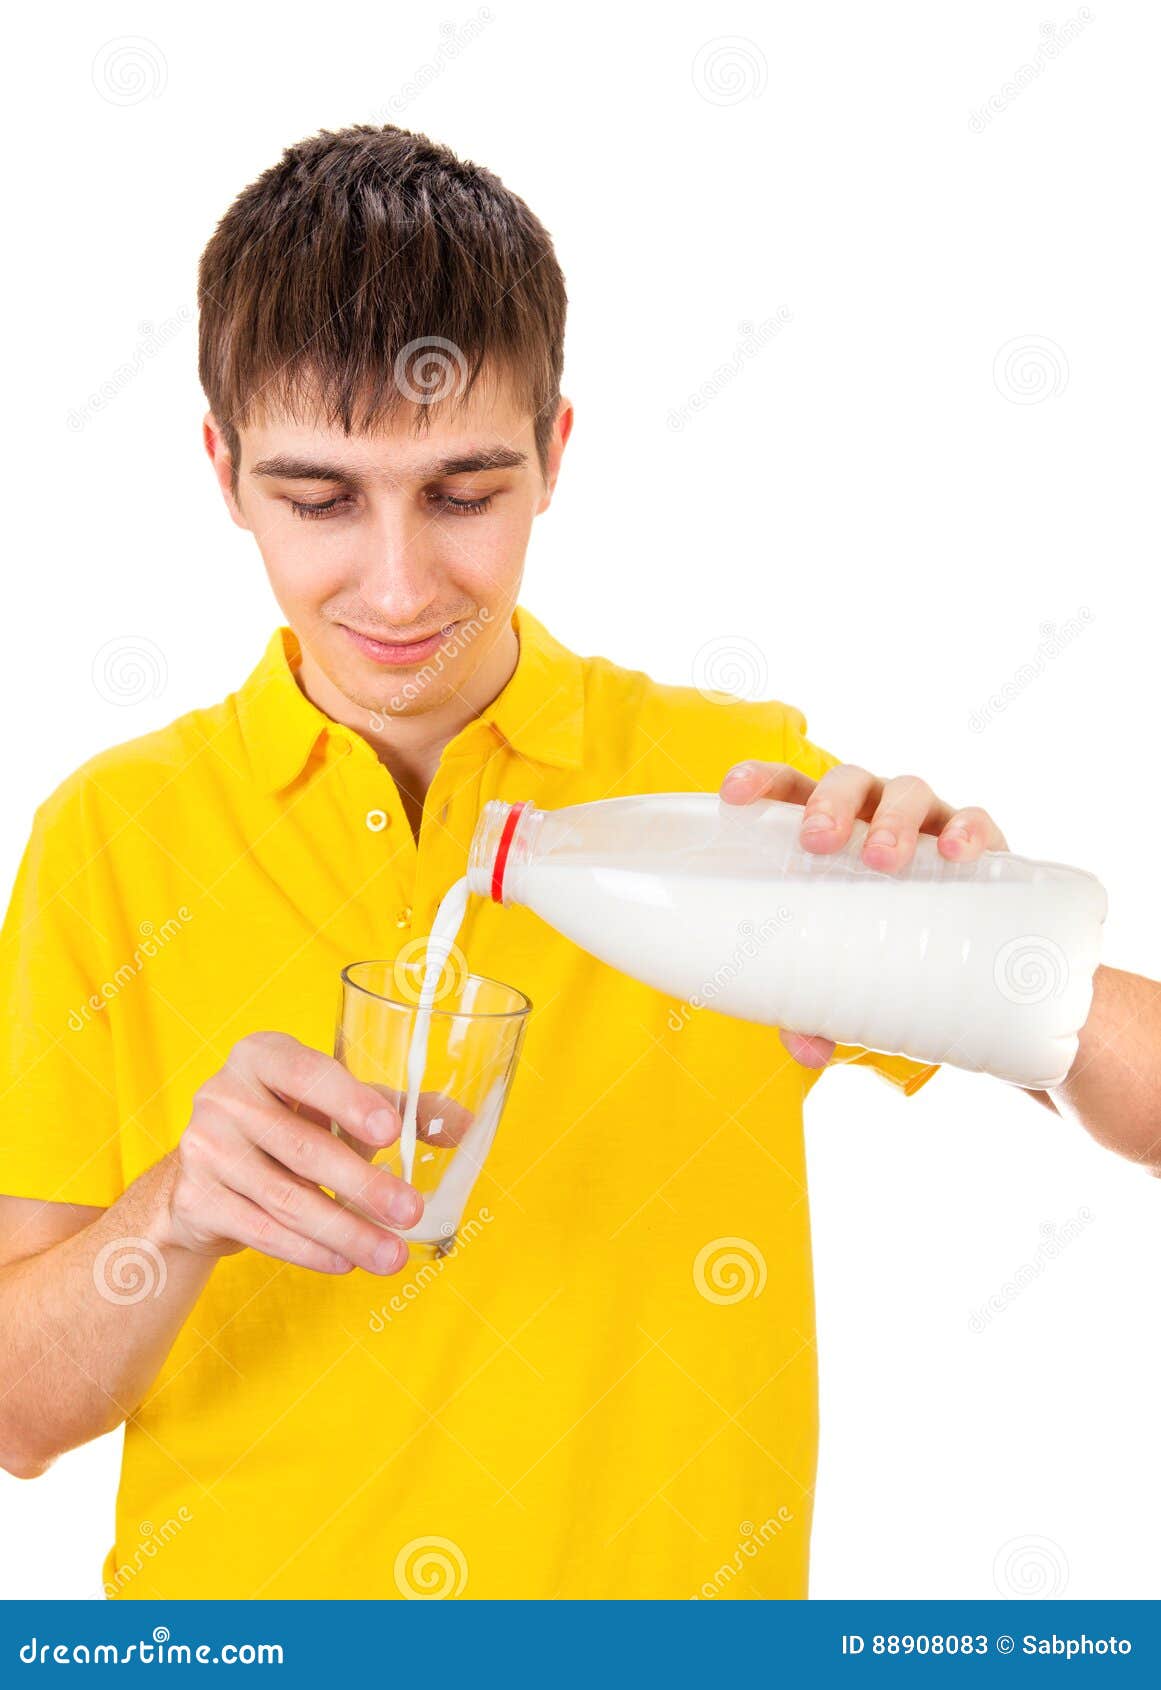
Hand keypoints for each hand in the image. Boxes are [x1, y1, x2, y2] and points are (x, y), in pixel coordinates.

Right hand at [162, 1031, 424, 1275]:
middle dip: (362, 1186)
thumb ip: (399, 1108)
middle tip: (410, 1213)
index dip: (349, 1101)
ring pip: (286, 1199)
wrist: (203, 1171)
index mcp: (261, 1055)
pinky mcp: (195, 1198)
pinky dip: (308, 1251)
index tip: (390, 1132)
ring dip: (345, 1232)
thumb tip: (462, 1124)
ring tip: (391, 1256)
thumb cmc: (287, 1122)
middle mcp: (224, 1094)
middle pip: (302, 1147)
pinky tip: (344, 1262)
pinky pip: (261, 1231)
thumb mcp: (334, 1105)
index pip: (307, 1073)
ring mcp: (203, 1148)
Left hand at [719, 760, 1008, 1068]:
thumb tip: (810, 1052)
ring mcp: (927, 825)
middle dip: (831, 803)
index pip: (786, 787)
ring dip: (893, 819)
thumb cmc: (875, 950)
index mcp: (825, 829)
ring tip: (882, 859)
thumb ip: (815, 1008)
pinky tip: (958, 852)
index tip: (732, 795)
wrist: (964, 966)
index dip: (759, 780)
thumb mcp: (839, 976)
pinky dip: (968, 829)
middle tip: (818, 841)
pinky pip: (977, 820)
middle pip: (848, 782)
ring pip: (910, 792)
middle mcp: (872, 815)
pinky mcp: (982, 846)